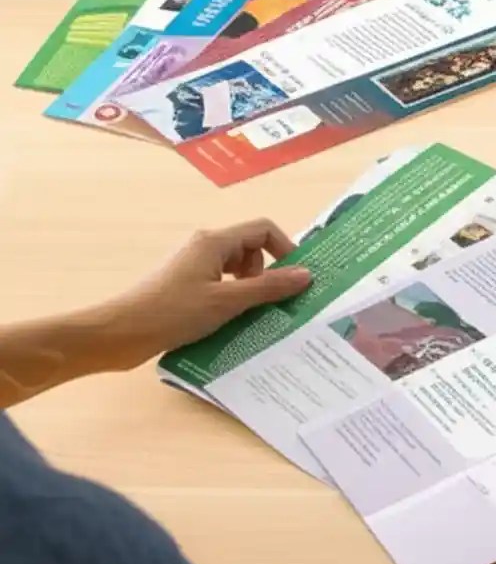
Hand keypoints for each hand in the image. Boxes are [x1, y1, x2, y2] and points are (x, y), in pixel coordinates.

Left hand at [104, 219, 310, 367]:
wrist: (121, 334)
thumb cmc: (173, 313)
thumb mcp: (228, 301)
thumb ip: (269, 287)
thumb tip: (306, 275)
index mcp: (215, 242)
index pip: (263, 230)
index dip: (286, 249)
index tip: (297, 278)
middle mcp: (205, 248)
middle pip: (251, 249)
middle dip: (267, 274)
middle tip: (269, 303)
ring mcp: (194, 267)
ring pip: (237, 270)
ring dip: (250, 289)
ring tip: (251, 316)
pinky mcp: (186, 287)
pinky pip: (222, 285)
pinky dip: (233, 299)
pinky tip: (232, 323)